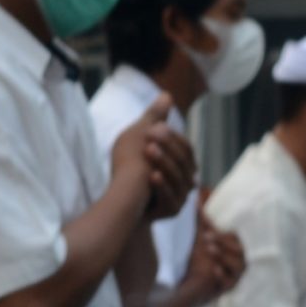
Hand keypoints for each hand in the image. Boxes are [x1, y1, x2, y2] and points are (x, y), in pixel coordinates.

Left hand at [111, 95, 195, 218]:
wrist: (120, 201)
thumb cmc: (130, 167)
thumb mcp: (139, 139)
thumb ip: (155, 118)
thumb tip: (167, 94)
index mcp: (182, 163)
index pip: (186, 148)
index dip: (171, 138)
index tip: (153, 128)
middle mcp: (185, 180)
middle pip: (184, 163)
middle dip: (168, 148)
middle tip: (150, 137)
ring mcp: (180, 197)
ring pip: (179, 179)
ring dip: (164, 163)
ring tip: (148, 151)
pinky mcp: (171, 212)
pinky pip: (170, 199)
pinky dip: (161, 186)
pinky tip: (151, 176)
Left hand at [186, 222, 244, 305]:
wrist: (190, 283)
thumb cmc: (199, 257)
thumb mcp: (200, 236)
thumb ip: (202, 217)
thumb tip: (200, 192)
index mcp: (235, 247)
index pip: (237, 238)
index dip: (225, 233)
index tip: (207, 227)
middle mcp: (239, 260)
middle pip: (240, 250)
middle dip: (224, 242)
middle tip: (206, 238)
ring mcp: (235, 275)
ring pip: (239, 266)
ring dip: (224, 256)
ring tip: (209, 249)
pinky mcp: (229, 288)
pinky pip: (230, 282)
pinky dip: (222, 275)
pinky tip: (213, 269)